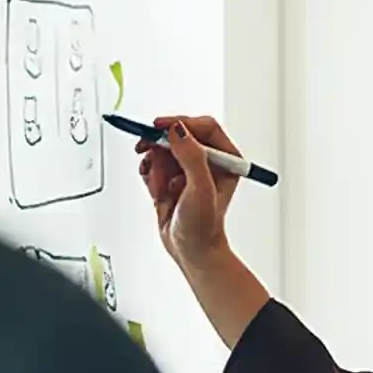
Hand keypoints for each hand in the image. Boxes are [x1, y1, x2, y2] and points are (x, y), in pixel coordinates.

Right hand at [137, 116, 241, 269]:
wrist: (190, 250)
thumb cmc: (203, 226)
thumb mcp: (200, 190)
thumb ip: (191, 157)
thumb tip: (177, 130)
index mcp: (227, 159)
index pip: (203, 127)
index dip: (180, 123)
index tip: (159, 127)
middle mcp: (209, 160)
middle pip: (178, 134)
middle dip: (161, 148)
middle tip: (145, 149)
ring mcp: (188, 168)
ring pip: (162, 150)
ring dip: (157, 169)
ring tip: (164, 191)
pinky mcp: (171, 176)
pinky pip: (153, 163)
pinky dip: (150, 175)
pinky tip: (158, 193)